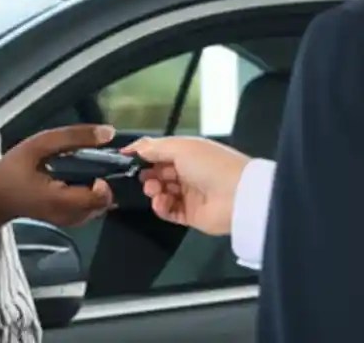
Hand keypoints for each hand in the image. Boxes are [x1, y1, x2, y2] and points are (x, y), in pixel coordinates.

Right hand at [0, 125, 116, 227]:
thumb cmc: (13, 170)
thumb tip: (109, 132)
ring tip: (87, 168)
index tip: (98, 162)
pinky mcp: (69, 221)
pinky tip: (79, 178)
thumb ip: (73, 137)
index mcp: (61, 200)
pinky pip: (91, 209)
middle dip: (107, 181)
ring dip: (100, 187)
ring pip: (101, 207)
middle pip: (105, 202)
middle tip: (96, 161)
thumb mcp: (39, 144)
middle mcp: (69, 216)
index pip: (101, 197)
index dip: (107, 178)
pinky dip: (92, 194)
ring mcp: (70, 221)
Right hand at [122, 137, 250, 235]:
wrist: (238, 196)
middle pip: (159, 173)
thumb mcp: (181, 147)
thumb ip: (154, 147)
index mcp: (189, 153)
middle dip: (147, 174)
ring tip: (154, 190)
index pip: (160, 153)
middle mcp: (188, 172)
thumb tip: (131, 147)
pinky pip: (169, 211)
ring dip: (153, 190)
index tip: (125, 158)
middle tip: (142, 177)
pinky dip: (161, 207)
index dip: (144, 155)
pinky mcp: (190, 215)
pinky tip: (161, 202)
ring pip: (161, 192)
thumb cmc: (210, 165)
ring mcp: (190, 194)